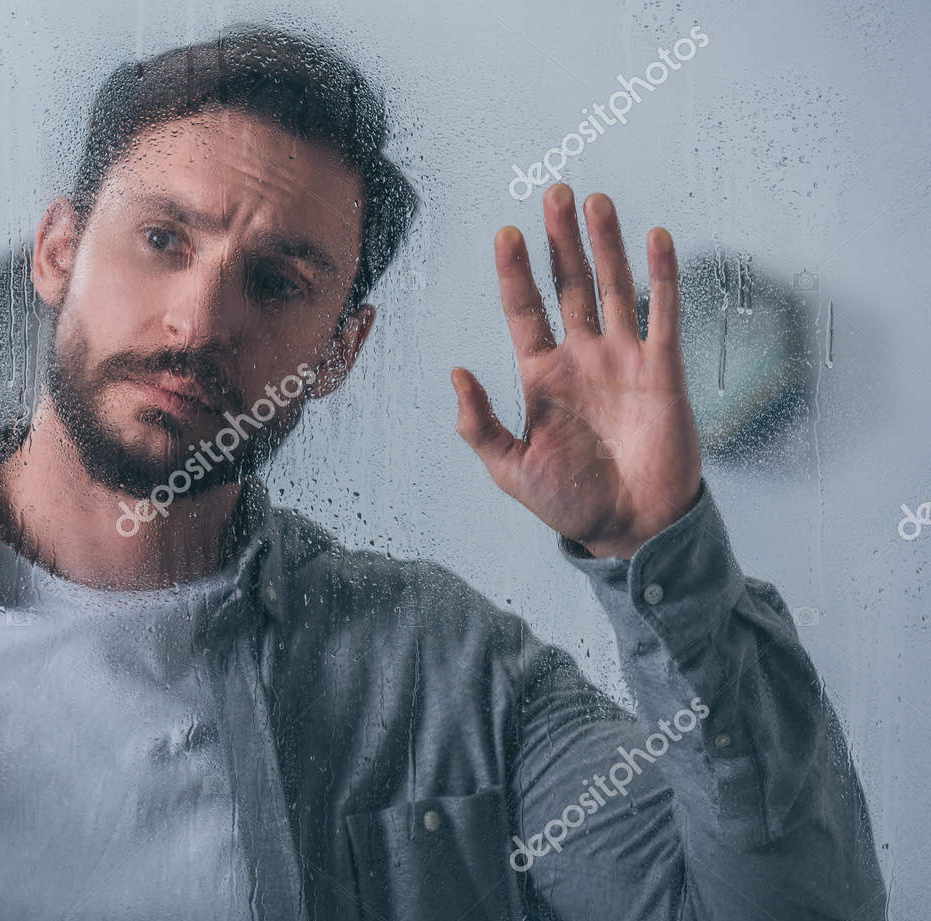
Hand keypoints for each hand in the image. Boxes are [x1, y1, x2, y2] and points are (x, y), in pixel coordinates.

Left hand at [452, 183, 701, 558]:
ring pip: (613, 288)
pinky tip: (656, 237)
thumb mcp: (510, 468)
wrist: (629, 528)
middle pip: (569, 284)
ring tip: (594, 200)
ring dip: (606, 244)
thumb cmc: (568, 501)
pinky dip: (662, 277)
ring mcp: (623, 359)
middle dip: (560, 241)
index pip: (525, 310)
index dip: (515, 273)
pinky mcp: (663, 370)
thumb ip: (480, 424)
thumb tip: (456, 373)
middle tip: (554, 193)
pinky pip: (663, 314)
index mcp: (541, 375)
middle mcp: (581, 357)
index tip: (504, 233)